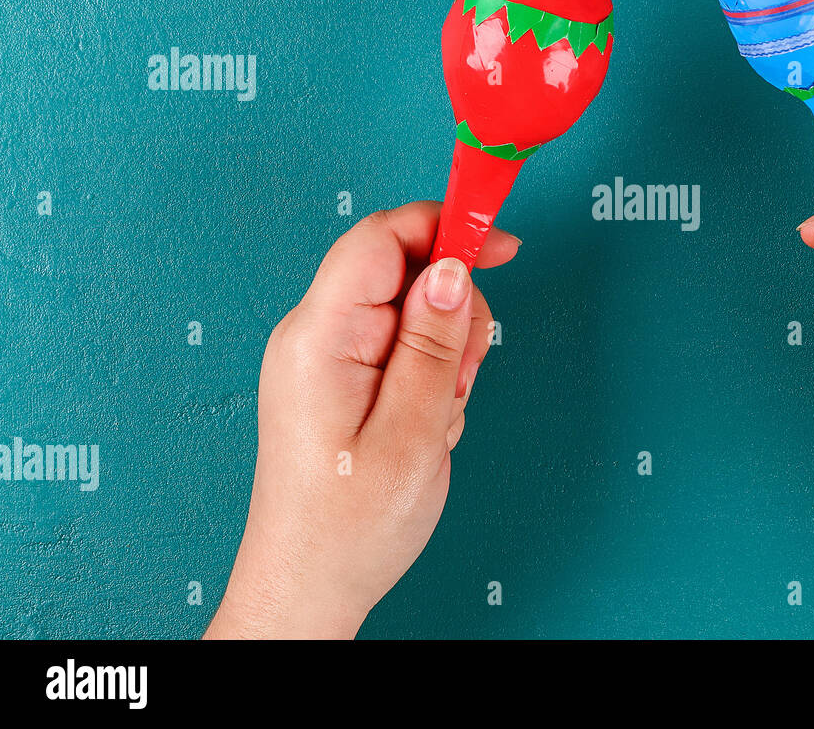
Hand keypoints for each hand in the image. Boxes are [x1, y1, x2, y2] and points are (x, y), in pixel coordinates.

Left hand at [205, 201, 518, 638]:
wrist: (310, 587)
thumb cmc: (350, 525)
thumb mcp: (413, 431)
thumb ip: (435, 341)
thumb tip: (454, 268)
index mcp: (319, 338)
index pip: (380, 237)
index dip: (445, 226)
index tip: (502, 244)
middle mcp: (314, 336)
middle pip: (403, 271)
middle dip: (452, 312)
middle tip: (461, 377)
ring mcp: (325, 358)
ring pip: (411, 312)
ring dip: (445, 354)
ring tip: (437, 416)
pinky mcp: (340, 379)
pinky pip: (401, 347)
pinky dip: (430, 378)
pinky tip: (425, 424)